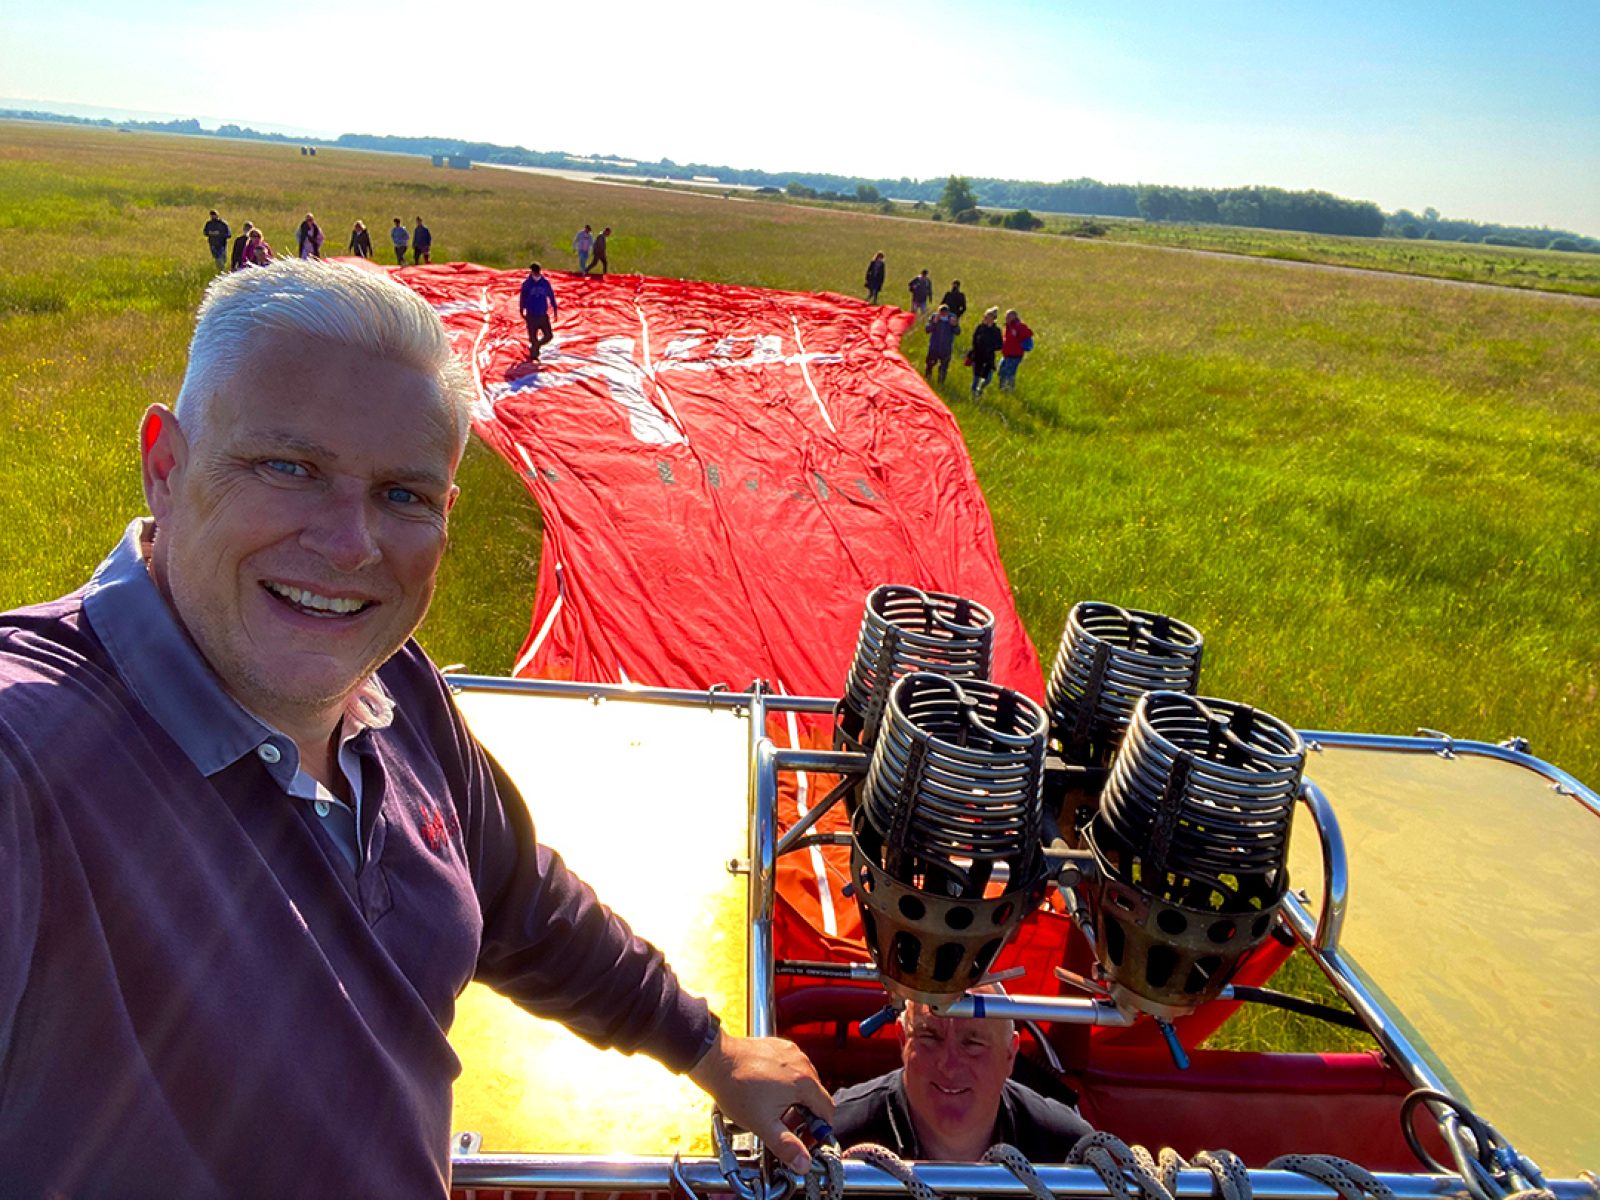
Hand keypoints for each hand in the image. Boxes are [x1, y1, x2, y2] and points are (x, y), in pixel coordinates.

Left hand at [687, 1027, 832, 1172]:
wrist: (715, 1059)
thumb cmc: (736, 1088)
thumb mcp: (762, 1124)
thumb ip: (786, 1145)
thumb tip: (804, 1164)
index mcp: (804, 1082)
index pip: (827, 1111)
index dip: (818, 1130)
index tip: (805, 1139)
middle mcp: (802, 1063)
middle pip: (816, 1097)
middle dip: (804, 1116)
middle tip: (785, 1127)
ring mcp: (790, 1052)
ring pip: (803, 1082)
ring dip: (795, 1099)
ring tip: (773, 1110)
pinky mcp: (778, 1047)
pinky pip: (791, 1067)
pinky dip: (785, 1082)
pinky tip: (767, 1091)